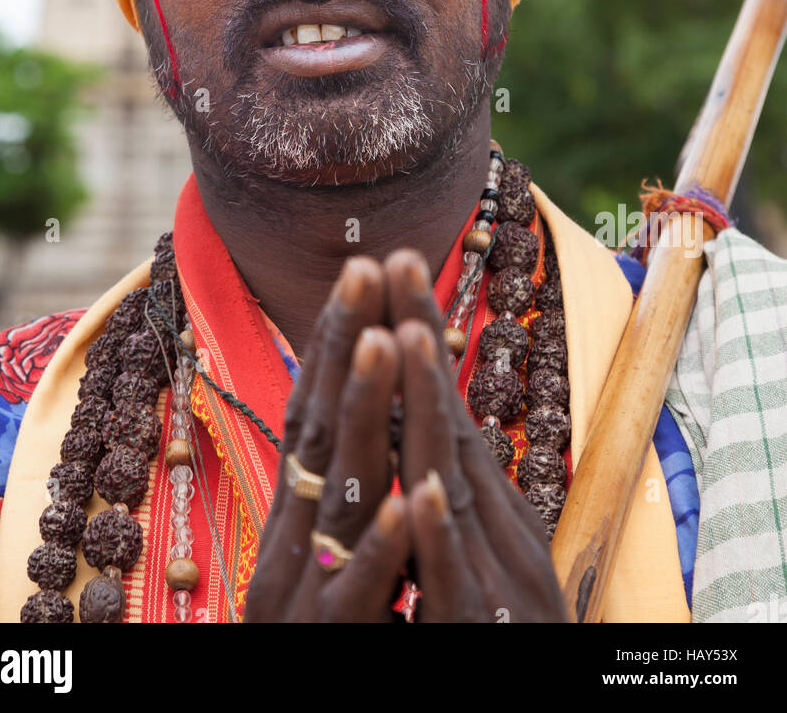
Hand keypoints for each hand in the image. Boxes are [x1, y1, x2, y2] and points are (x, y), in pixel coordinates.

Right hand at [244, 256, 409, 621]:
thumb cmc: (311, 645)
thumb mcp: (317, 562)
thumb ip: (334, 498)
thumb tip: (360, 424)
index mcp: (300, 520)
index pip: (321, 412)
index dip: (341, 340)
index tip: (366, 267)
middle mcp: (292, 542)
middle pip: (324, 431)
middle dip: (346, 347)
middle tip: (367, 267)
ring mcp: (305, 594)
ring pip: (337, 496)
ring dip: (363, 417)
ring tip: (383, 343)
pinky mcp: (329, 650)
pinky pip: (358, 595)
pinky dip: (384, 546)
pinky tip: (410, 501)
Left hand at [384, 249, 568, 622]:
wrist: (532, 695)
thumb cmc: (498, 629)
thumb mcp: (476, 549)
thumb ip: (455, 491)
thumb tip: (426, 425)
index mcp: (480, 506)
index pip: (440, 405)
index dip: (413, 334)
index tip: (393, 262)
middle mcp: (489, 527)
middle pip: (446, 421)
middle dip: (416, 338)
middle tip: (399, 256)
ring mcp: (482, 575)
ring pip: (451, 483)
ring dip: (427, 408)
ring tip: (403, 335)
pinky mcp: (471, 629)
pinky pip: (451, 580)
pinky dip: (439, 532)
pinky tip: (425, 487)